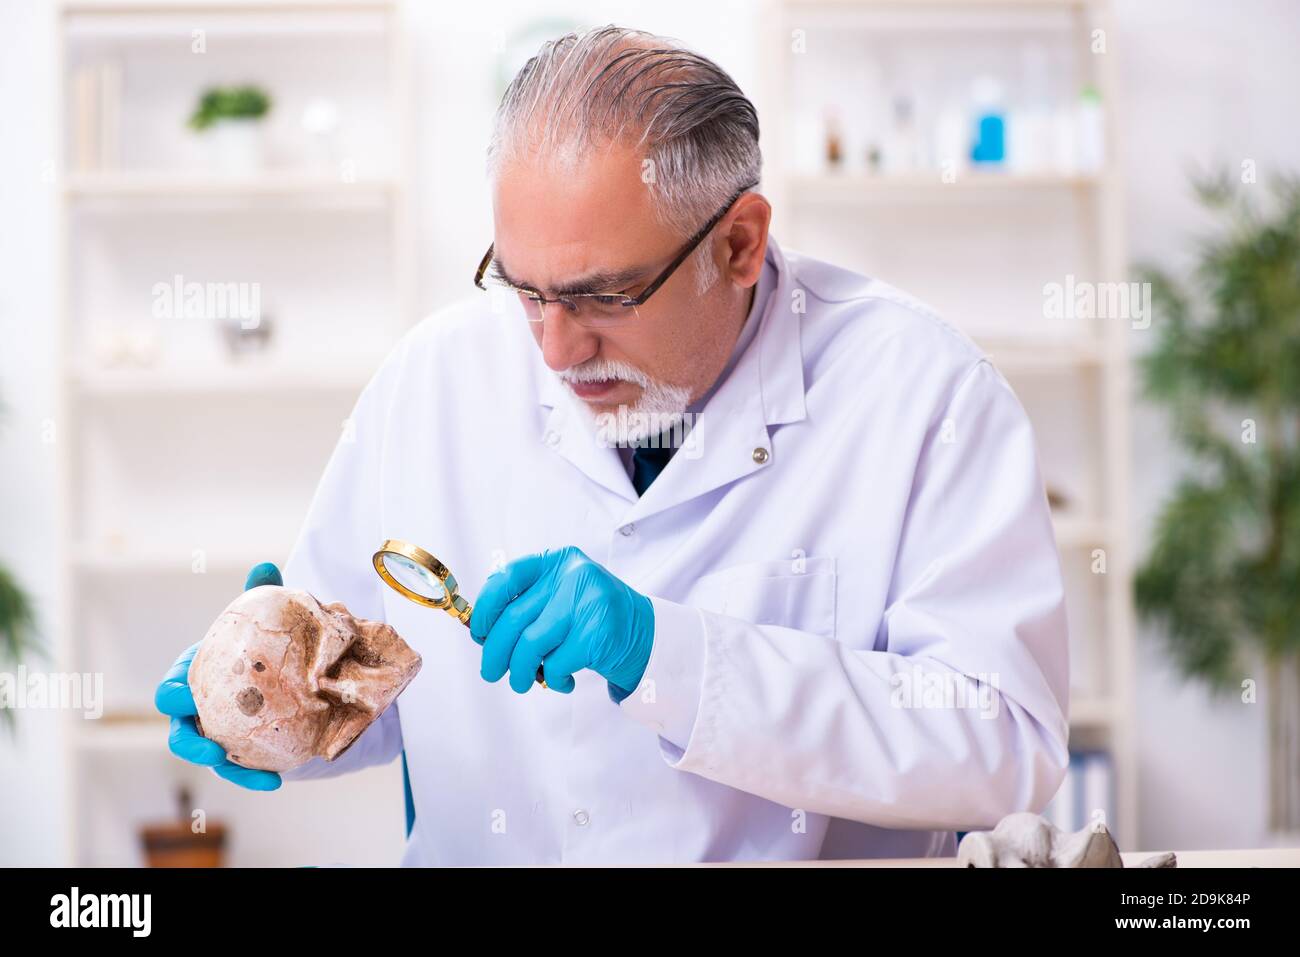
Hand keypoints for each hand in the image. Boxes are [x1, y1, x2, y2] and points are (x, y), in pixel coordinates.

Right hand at [154, 562, 284, 789]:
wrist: (284, 670)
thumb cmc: (257, 643)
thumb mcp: (260, 620)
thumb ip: (258, 593)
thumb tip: (264, 567)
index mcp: (193, 676)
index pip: (172, 688)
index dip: (174, 694)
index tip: (185, 698)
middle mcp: (197, 710)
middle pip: (179, 730)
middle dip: (189, 740)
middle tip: (211, 746)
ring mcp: (215, 733)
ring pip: (208, 755)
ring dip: (222, 767)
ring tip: (246, 772)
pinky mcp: (237, 752)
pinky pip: (240, 768)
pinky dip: (254, 776)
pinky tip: (276, 781)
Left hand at [469, 547, 654, 696]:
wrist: (642, 634)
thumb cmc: (589, 618)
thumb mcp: (560, 597)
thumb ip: (527, 603)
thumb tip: (481, 631)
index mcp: (557, 561)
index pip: (507, 577)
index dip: (486, 609)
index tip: (479, 634)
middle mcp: (573, 575)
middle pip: (514, 618)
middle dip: (495, 652)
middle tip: (490, 672)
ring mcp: (588, 602)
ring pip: (531, 645)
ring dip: (519, 672)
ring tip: (521, 683)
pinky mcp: (597, 633)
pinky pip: (555, 664)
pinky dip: (552, 679)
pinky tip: (561, 680)